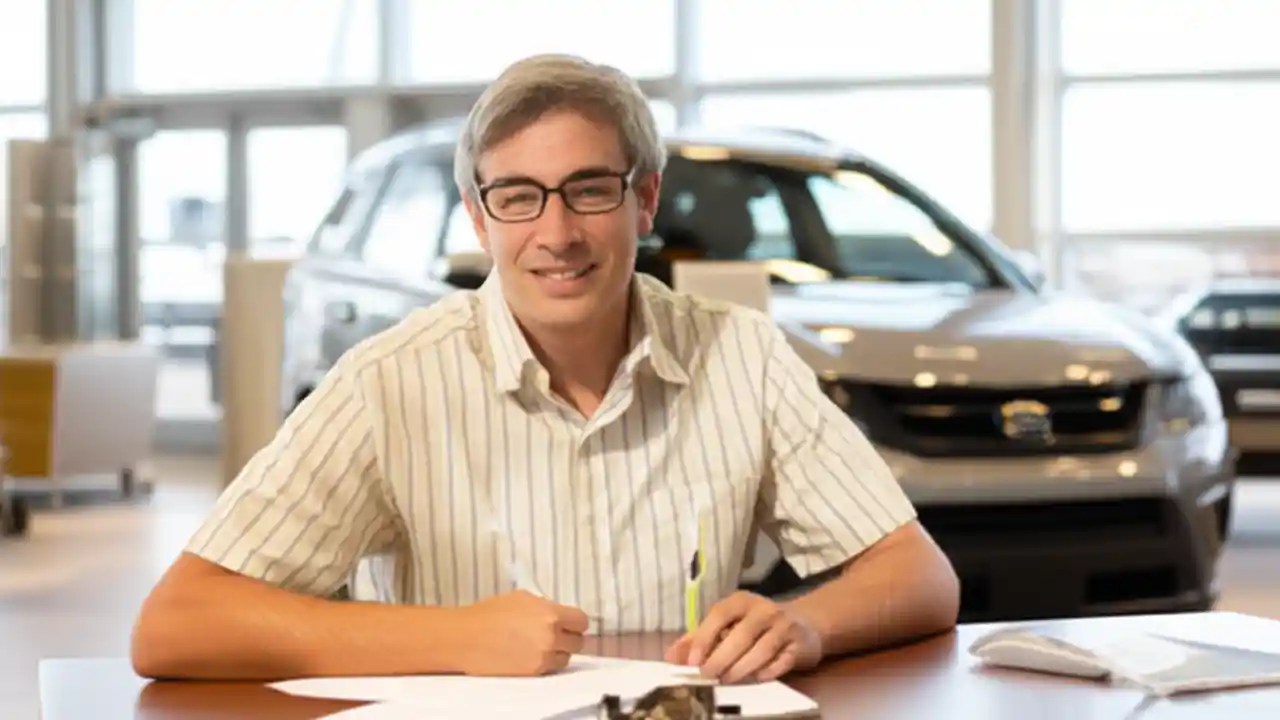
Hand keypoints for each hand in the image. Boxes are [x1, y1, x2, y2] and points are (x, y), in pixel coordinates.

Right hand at [454, 591, 589, 675]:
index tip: (570, 624)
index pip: (582, 621)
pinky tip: (531, 654)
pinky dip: (546, 663)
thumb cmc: (489, 614)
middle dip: (568, 638)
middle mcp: (551, 635)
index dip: (576, 623)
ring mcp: (543, 655)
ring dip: (558, 652)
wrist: (467, 637)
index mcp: (550, 613)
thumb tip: (559, 614)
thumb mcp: (523, 598)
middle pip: (578, 642)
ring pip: (566, 658)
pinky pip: (551, 668)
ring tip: (540, 646)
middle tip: (556, 635)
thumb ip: (546, 606)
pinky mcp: (533, 671)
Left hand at [664, 591, 822, 683]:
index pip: (720, 614)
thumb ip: (700, 638)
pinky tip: (755, 678)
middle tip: (707, 675)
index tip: (692, 661)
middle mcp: (764, 610)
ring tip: (727, 680)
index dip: (704, 637)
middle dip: (722, 657)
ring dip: (742, 667)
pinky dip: (768, 671)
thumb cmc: (757, 625)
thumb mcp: (729, 624)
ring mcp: (784, 626)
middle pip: (742, 634)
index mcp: (741, 601)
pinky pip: (782, 661)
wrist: (804, 623)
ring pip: (763, 648)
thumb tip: (671, 656)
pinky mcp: (799, 645)